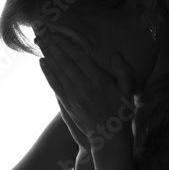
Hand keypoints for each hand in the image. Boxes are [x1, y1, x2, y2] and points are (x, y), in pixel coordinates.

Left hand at [36, 32, 135, 151]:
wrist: (109, 139)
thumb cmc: (121, 114)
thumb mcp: (129, 91)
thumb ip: (124, 72)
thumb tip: (115, 54)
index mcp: (100, 81)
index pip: (80, 57)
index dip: (67, 43)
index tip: (58, 31)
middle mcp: (85, 87)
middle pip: (65, 61)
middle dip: (53, 44)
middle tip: (42, 30)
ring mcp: (74, 97)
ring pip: (58, 71)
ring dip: (48, 54)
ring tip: (40, 40)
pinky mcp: (67, 105)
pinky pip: (55, 85)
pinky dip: (48, 73)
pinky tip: (42, 62)